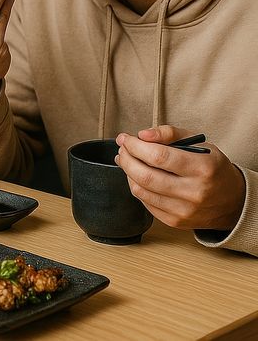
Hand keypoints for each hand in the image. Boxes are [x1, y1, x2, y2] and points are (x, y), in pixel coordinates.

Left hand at [116, 126, 245, 230]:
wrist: (232, 201)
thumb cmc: (212, 168)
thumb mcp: (198, 144)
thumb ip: (170, 133)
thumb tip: (142, 135)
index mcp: (203, 168)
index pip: (159, 156)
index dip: (135, 146)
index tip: (126, 138)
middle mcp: (194, 192)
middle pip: (146, 176)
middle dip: (126, 159)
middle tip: (122, 149)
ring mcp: (184, 210)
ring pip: (141, 190)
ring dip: (127, 172)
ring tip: (126, 160)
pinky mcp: (175, 221)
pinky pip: (145, 203)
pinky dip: (136, 187)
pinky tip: (137, 176)